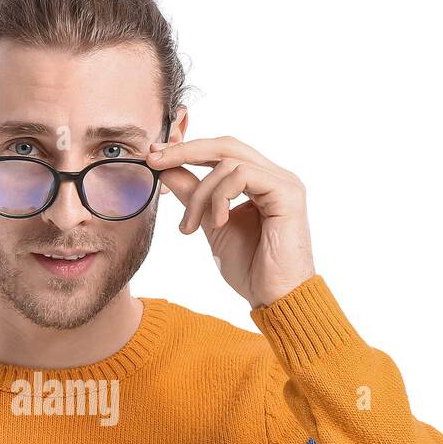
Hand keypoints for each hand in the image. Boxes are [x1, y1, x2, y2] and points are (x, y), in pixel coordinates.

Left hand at [148, 135, 315, 308]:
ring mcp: (283, 182)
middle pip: (225, 145)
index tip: (155, 157)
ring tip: (190, 226)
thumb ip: (194, 196)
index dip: (187, 149)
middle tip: (155, 162)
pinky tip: (219, 223)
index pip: (221, 152)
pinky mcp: (287, 193)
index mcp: (259, 182)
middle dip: (185, 151)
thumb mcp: (211, 225)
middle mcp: (273, 177)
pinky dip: (220, 198)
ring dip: (200, 194)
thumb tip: (166, 170)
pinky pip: (243, 175)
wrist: (273, 298)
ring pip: (228, 163)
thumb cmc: (250, 268)